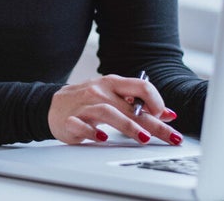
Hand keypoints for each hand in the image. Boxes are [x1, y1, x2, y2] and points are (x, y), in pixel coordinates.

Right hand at [48, 74, 181, 145]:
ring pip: (108, 112)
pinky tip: (103, 139)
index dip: (156, 101)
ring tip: (143, 138)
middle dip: (153, 122)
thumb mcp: (114, 97)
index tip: (166, 116)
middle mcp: (99, 91)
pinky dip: (92, 132)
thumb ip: (138, 104)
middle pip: (131, 106)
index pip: (141, 86)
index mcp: (113, 84)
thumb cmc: (87, 102)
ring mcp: (84, 106)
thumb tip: (167, 114)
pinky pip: (81, 125)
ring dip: (128, 126)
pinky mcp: (70, 120)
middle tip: (170, 136)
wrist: (52, 106)